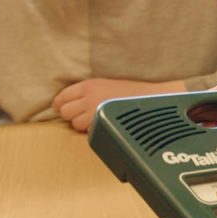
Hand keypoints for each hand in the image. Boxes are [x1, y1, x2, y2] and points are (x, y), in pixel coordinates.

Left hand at [53, 78, 186, 131]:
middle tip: (85, 116)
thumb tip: (67, 105)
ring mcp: (95, 112)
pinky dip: (95, 131)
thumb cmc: (134, 93)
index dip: (61, 105)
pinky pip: (89, 133)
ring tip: (98, 121)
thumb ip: (87, 92)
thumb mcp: (107, 85)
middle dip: (72, 115)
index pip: (61, 98)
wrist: (155, 99)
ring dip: (84, 125)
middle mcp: (89, 97)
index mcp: (89, 85)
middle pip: (64, 112)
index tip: (66, 109)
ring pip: (75, 125)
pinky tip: (106, 126)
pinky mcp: (104, 124)